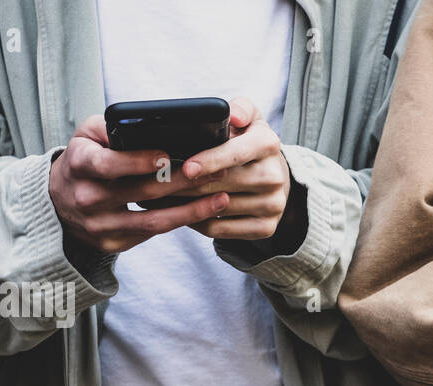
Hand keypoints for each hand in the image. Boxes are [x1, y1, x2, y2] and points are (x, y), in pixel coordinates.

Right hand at [49, 115, 229, 253]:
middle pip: (140, 192)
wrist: (58, 204)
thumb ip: (111, 127)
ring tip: (221, 199)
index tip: (167, 156)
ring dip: (191, 210)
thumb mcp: (85, 137)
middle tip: (214, 170)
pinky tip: (203, 212)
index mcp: (79, 166)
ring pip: (152, 221)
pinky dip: (179, 222)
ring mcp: (100, 226)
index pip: (108, 165)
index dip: (137, 162)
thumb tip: (146, 125)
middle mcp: (87, 198)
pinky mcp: (113, 244)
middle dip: (180, 182)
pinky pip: (152, 233)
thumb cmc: (82, 162)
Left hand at [168, 97, 300, 242]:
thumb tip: (233, 116)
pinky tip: (179, 213)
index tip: (186, 168)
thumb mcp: (249, 120)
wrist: (277, 180)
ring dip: (184, 204)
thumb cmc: (249, 146)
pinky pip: (220, 231)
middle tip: (156, 182)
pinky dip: (196, 222)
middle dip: (185, 184)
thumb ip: (240, 108)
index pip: (236, 153)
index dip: (209, 161)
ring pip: (217, 208)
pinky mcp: (266, 228)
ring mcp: (272, 205)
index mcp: (268, 144)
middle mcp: (274, 177)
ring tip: (159, 197)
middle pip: (222, 184)